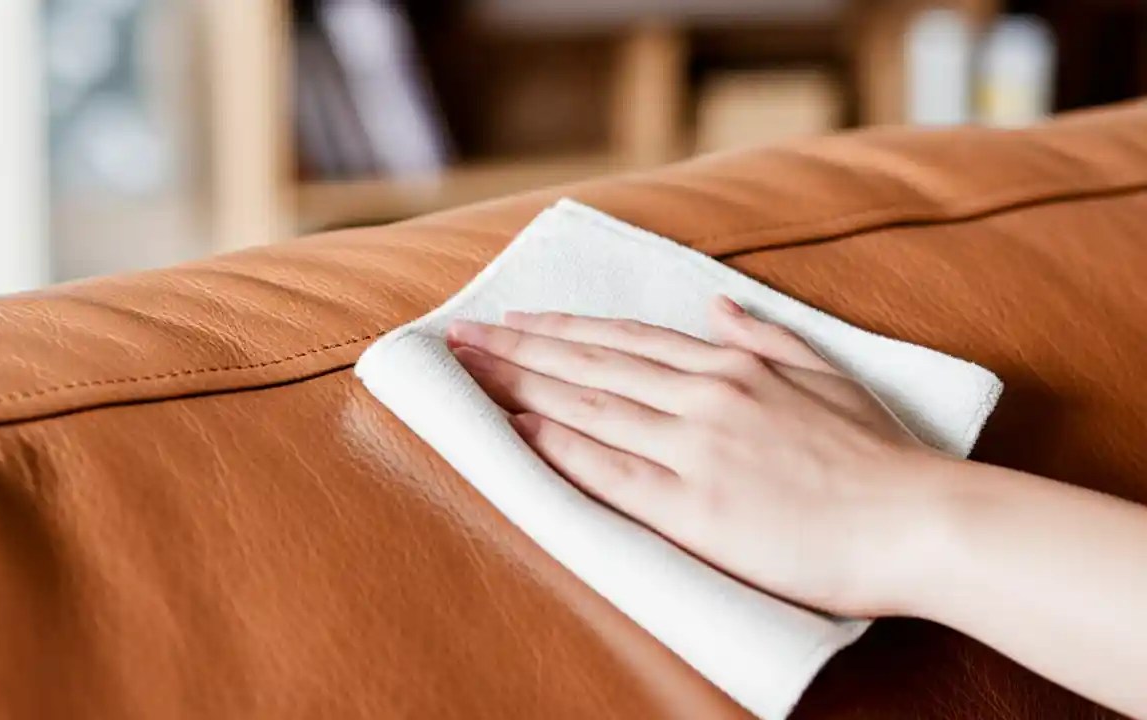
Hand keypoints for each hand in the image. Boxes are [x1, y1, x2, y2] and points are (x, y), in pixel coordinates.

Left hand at [447, 298, 951, 616]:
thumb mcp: (825, 374)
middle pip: (591, 363)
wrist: (917, 522)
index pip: (625, 339)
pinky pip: (610, 471)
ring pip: (589, 406)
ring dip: (521, 386)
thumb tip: (716, 306)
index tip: (515, 321)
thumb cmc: (879, 455)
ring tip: (470, 374)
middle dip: (519, 348)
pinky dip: (559, 447)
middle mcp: (704, 397)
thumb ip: (765, 336)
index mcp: (732, 367)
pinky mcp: (694, 508)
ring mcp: (696, 449)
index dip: (562, 328)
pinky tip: (518, 431)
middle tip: (460, 337)